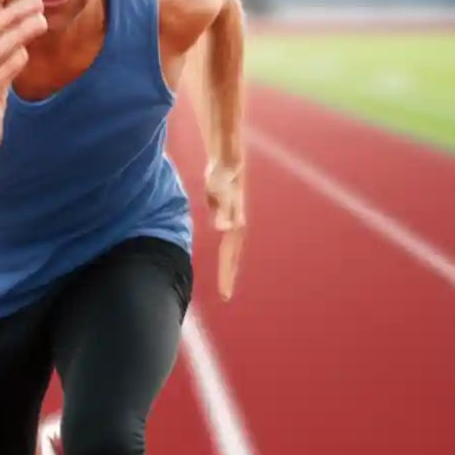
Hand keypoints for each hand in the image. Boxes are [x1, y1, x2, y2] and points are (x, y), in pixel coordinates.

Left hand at [205, 160, 245, 300]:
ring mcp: (233, 220)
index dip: (227, 275)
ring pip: (232, 248)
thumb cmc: (222, 175)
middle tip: (226, 295)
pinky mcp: (227, 214)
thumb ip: (221, 209)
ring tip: (227, 282)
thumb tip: (224, 229)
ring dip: (229, 265)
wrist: (227, 159)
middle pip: (232, 255)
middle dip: (229, 275)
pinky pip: (228, 238)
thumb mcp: (218, 191)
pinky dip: (227, 251)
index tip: (225, 295)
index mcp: (235, 226)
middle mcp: (236, 225)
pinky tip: (225, 257)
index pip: (229, 257)